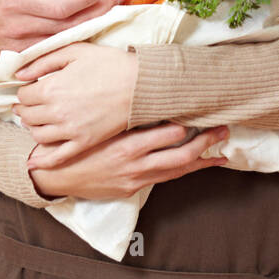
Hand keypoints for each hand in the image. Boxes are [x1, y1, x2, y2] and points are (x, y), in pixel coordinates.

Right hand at [0, 0, 129, 71]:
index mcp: (12, 2)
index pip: (59, 5)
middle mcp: (19, 27)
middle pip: (70, 24)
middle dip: (100, 11)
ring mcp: (20, 45)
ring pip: (64, 39)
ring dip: (92, 25)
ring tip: (113, 10)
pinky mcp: (18, 56)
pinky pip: (52, 49)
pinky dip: (73, 38)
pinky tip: (89, 28)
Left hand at [13, 42, 139, 163]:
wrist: (140, 85)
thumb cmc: (110, 64)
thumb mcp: (76, 51)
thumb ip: (44, 60)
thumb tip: (19, 73)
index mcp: (51, 88)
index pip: (24, 95)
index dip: (25, 91)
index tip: (31, 89)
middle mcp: (56, 112)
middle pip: (27, 115)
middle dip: (25, 109)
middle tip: (29, 105)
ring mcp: (70, 130)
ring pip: (38, 135)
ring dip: (33, 128)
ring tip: (37, 121)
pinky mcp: (83, 142)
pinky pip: (57, 156)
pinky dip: (43, 161)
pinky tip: (34, 162)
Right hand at [29, 123, 230, 199]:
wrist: (55, 175)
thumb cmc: (75, 142)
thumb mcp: (96, 123)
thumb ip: (122, 111)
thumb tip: (145, 90)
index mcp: (127, 144)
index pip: (169, 133)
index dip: (191, 122)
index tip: (205, 109)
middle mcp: (135, 164)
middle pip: (182, 155)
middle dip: (206, 142)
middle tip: (223, 129)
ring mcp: (136, 179)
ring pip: (178, 171)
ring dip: (202, 161)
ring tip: (222, 152)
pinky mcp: (133, 189)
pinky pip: (165, 179)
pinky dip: (184, 172)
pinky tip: (197, 166)